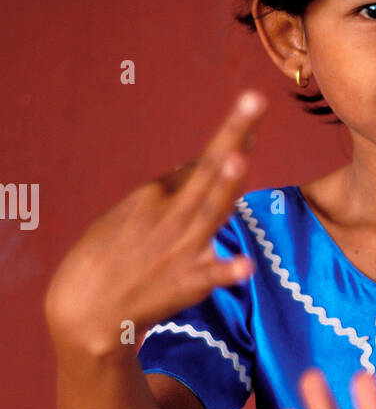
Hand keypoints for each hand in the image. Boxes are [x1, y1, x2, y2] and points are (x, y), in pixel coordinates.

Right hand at [43, 90, 267, 354]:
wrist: (87, 309)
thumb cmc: (108, 257)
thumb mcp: (131, 213)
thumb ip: (169, 191)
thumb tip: (199, 166)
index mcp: (153, 194)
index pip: (198, 165)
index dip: (231, 137)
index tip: (254, 108)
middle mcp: (170, 215)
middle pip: (207, 170)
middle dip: (232, 135)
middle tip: (254, 99)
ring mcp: (181, 248)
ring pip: (209, 212)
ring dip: (225, 187)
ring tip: (239, 160)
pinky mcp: (187, 284)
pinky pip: (211, 275)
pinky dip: (227, 270)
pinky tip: (246, 266)